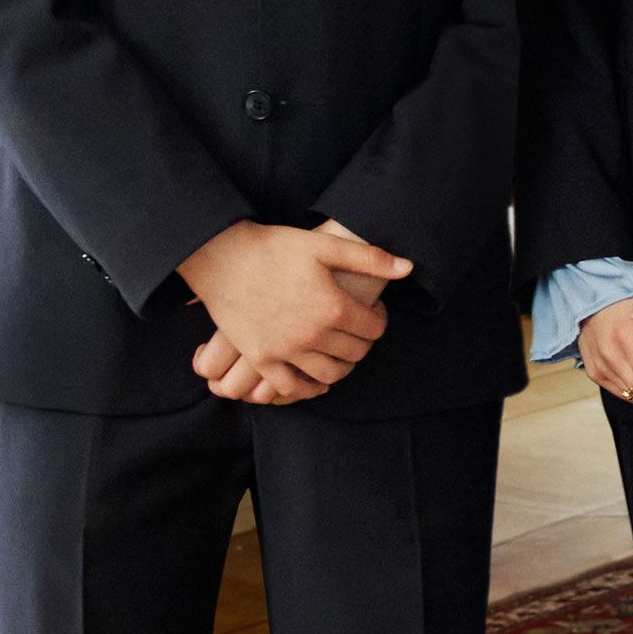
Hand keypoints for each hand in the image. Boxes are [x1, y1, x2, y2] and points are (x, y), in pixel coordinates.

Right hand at [180, 220, 410, 401]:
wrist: (224, 257)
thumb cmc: (275, 247)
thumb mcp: (325, 245)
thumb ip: (369, 259)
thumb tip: (408, 268)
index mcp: (332, 307)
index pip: (373, 329)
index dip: (379, 319)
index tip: (373, 310)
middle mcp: (312, 335)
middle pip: (355, 354)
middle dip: (363, 342)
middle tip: (358, 328)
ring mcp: (286, 351)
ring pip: (329, 375)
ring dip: (341, 366)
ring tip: (340, 349)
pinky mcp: (262, 359)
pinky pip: (292, 387)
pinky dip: (308, 387)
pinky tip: (314, 376)